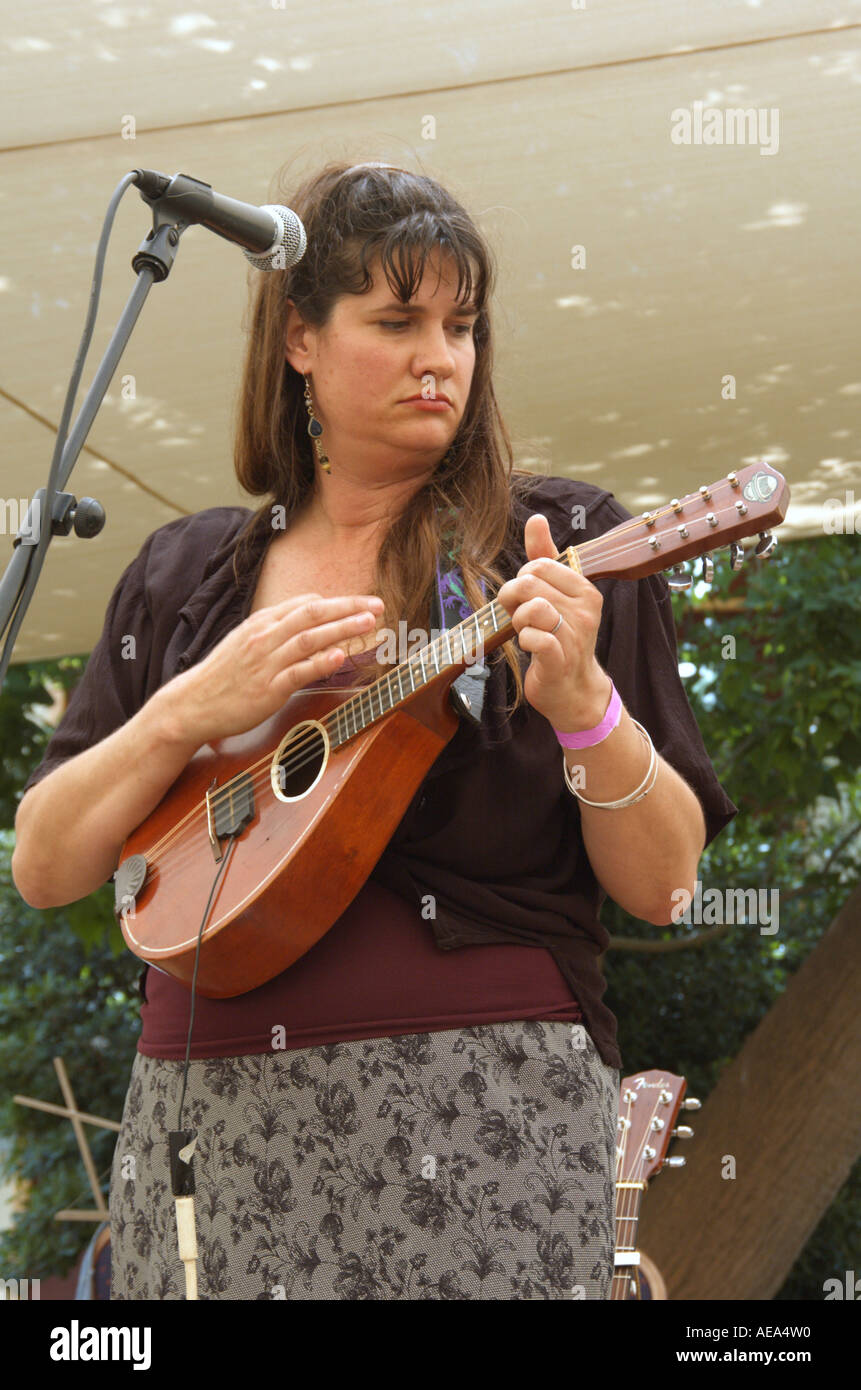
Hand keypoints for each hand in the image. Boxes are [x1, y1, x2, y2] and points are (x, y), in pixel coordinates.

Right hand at [164, 592, 384, 746]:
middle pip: (312, 615)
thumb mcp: (246, 640)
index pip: (304, 604)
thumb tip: (311, 613)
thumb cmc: (224, 674)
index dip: (337, 602)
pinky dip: (320, 663)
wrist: (193, 703)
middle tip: (377, 605)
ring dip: (342, 629)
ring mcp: (267, 663)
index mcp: (261, 623)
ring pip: (309, 639)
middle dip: (347, 608)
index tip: (361, 603)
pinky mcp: (268, 690)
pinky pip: (298, 673)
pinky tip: (339, 657)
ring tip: (368, 623)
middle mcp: (265, 637)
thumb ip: (277, 627)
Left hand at [496, 514, 611, 731]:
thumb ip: (544, 556)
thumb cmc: (558, 637)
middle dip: (514, 600)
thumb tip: (536, 519)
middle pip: (529, 583)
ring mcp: (576, 635)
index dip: (521, 580)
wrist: (571, 689)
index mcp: (585, 589)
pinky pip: (532, 637)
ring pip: (531, 608)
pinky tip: (533, 648)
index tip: (528, 599)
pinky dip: (524, 641)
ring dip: (520, 622)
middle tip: (523, 617)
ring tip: (529, 631)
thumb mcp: (553, 595)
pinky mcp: (561, 659)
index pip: (538, 564)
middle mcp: (586, 609)